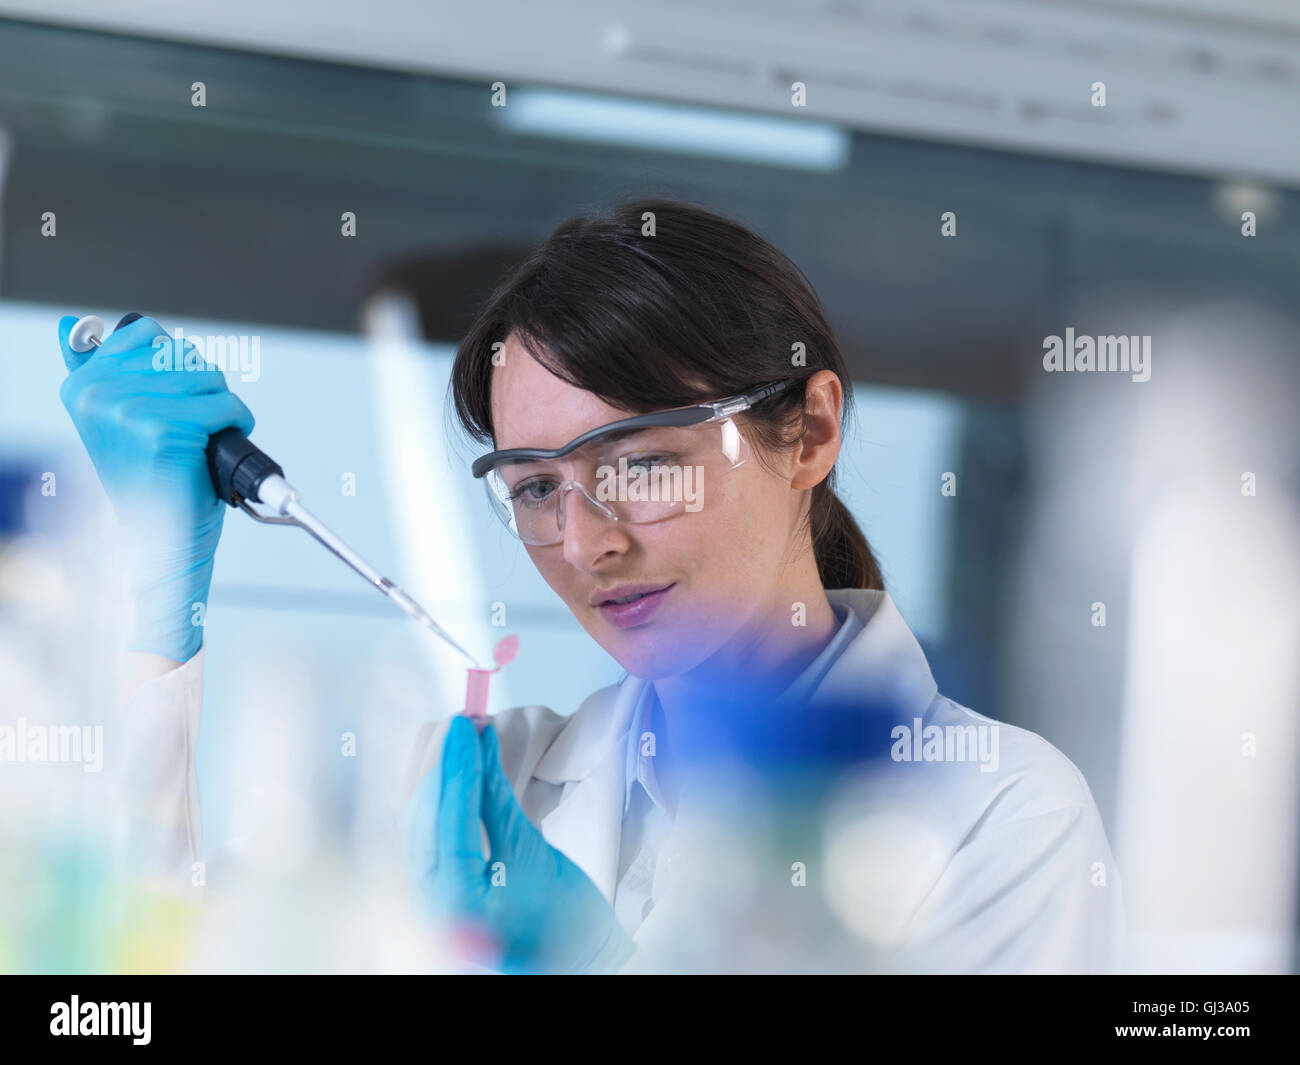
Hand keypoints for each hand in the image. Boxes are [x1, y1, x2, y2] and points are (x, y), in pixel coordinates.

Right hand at [58, 315, 253, 661]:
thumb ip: (98, 371)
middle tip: (189, 428)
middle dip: (201, 388)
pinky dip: (237, 423)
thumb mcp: (114, 419)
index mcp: (81, 385)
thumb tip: (70, 324)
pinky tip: (216, 447)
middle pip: (182, 354)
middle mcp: (97, 393)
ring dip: (219, 407)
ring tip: (200, 439)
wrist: (159, 538)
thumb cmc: (148, 480)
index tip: (171, 399)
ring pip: (208, 377)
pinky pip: (226, 405)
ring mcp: (127, 410)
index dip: (175, 365)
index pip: (146, 333)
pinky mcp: (164, 429)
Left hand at [399, 716, 635, 973]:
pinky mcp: (434, 897)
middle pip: (420, 817)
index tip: (466, 723)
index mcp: (457, 902)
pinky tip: (454, 776)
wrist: (575, 969)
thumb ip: (499, 804)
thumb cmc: (568, 929)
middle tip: (462, 721)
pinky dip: (437, 804)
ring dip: (435, 779)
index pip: (447, 817)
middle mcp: (430, 906)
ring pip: (415, 826)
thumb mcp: (537, 861)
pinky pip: (423, 840)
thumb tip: (482, 745)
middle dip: (440, 764)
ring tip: (459, 740)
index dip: (458, 764)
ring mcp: (426, 904)